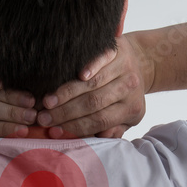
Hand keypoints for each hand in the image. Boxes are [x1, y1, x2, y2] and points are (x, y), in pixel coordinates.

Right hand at [34, 34, 151, 138]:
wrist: (142, 61)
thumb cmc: (127, 94)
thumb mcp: (127, 117)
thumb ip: (113, 130)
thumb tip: (99, 137)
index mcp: (132, 109)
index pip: (100, 121)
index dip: (75, 127)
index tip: (54, 131)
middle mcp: (129, 88)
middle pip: (93, 103)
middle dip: (65, 112)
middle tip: (44, 118)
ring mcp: (124, 68)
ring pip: (93, 83)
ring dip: (68, 93)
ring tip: (47, 101)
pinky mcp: (117, 50)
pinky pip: (102, 58)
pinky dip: (91, 66)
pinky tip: (78, 75)